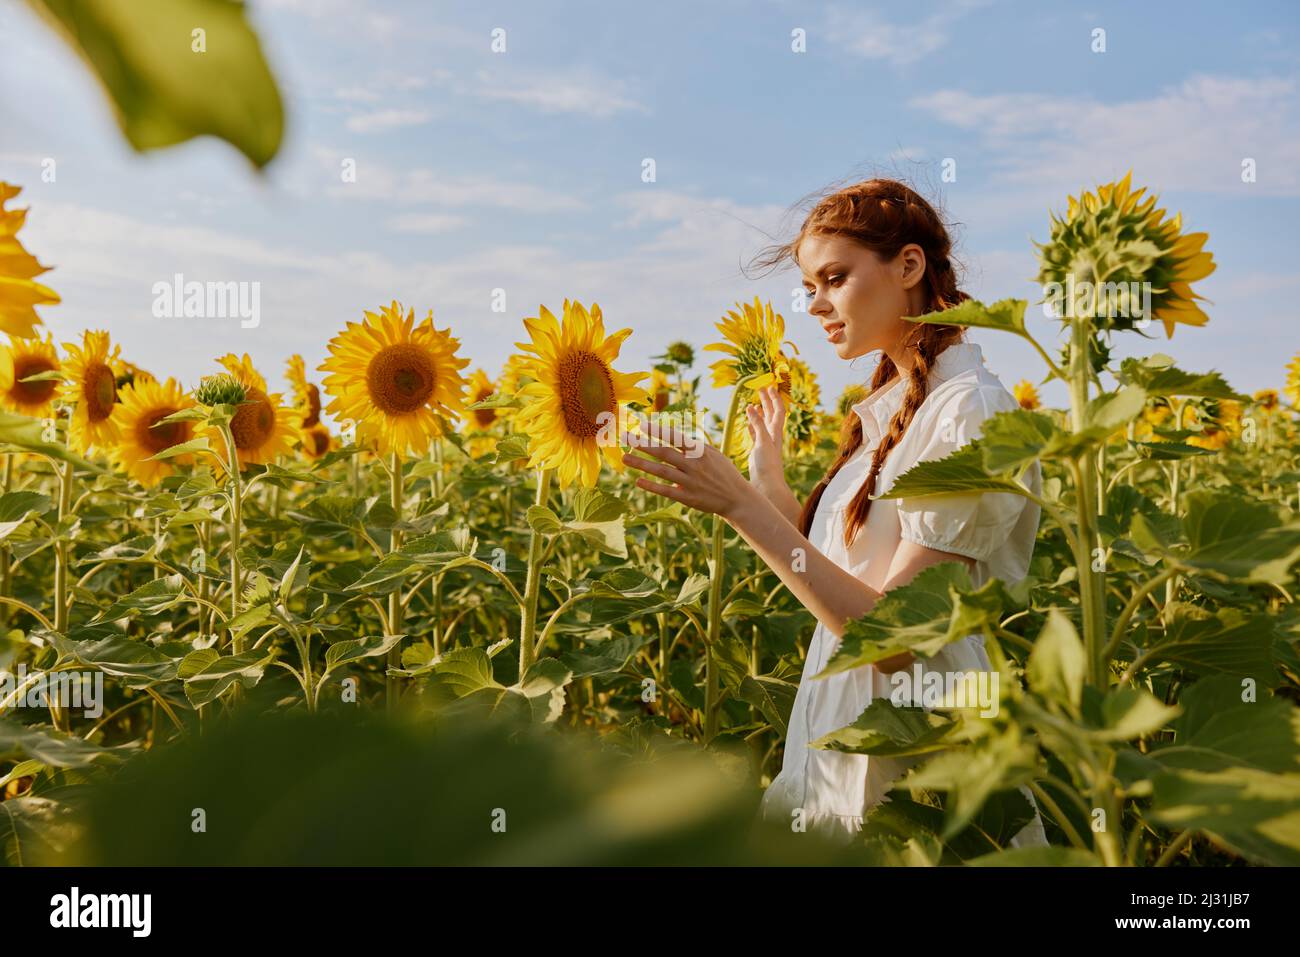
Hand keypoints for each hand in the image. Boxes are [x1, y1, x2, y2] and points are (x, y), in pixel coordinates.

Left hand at [621, 415, 756, 519]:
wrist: (738, 498)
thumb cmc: (723, 473)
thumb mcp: (713, 454)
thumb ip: (693, 446)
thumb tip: (673, 436)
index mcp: (700, 451)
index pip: (675, 437)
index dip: (657, 431)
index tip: (641, 425)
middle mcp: (694, 465)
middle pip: (664, 452)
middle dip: (643, 444)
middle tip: (625, 437)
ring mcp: (690, 481)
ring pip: (661, 471)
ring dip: (641, 464)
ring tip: (625, 458)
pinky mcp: (688, 497)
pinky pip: (666, 490)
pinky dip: (652, 486)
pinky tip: (638, 481)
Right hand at [745, 385, 786, 487]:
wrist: (767, 485)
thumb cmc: (767, 465)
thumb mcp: (762, 441)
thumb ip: (757, 424)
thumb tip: (751, 406)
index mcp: (775, 432)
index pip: (778, 410)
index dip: (774, 398)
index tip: (769, 386)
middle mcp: (772, 436)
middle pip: (771, 414)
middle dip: (766, 401)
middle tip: (760, 388)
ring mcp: (765, 443)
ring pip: (763, 423)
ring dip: (759, 412)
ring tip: (754, 403)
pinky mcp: (758, 450)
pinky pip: (756, 433)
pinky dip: (752, 425)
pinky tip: (748, 422)